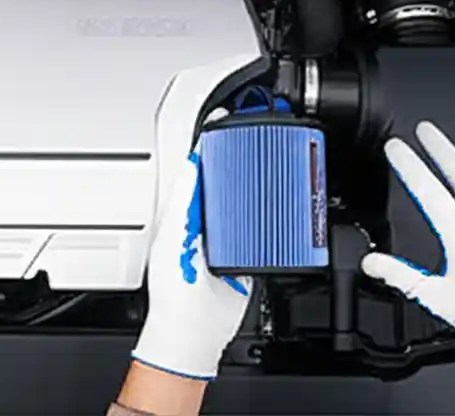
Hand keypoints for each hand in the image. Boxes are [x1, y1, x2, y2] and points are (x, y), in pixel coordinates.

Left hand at [131, 110, 252, 380]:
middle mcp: (206, 224)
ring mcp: (229, 241)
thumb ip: (183, 201)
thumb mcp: (173, 238)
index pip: (198, 170)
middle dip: (240, 160)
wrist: (193, 332)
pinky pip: (264, 232)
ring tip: (272, 162)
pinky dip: (273, 218)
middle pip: (227, 182)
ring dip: (258, 185)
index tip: (224, 123)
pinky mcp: (248, 259)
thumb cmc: (174, 292)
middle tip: (255, 136)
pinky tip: (281, 205)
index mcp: (184, 214)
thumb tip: (191, 162)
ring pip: (246, 204)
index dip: (211, 144)